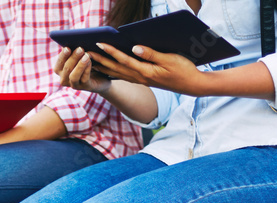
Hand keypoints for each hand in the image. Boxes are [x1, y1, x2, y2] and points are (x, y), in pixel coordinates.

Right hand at [54, 47, 110, 93]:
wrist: (102, 77)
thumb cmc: (88, 63)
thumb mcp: (80, 57)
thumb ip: (75, 51)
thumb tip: (74, 41)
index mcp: (61, 71)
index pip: (58, 64)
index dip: (62, 56)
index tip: (67, 48)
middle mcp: (65, 79)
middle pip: (66, 69)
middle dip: (73, 58)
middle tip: (80, 48)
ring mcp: (75, 85)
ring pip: (74, 76)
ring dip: (80, 65)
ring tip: (86, 55)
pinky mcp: (86, 87)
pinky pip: (84, 79)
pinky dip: (87, 69)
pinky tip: (90, 62)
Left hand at [90, 43, 205, 96]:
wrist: (192, 85)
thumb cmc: (183, 70)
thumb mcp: (170, 59)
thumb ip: (152, 54)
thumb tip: (135, 48)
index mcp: (146, 72)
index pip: (124, 60)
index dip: (111, 51)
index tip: (99, 43)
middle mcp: (140, 78)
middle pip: (116, 68)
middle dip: (100, 60)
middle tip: (85, 52)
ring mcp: (141, 80)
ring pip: (117, 74)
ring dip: (103, 67)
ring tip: (90, 60)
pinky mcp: (143, 80)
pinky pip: (124, 76)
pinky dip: (113, 72)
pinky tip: (106, 68)